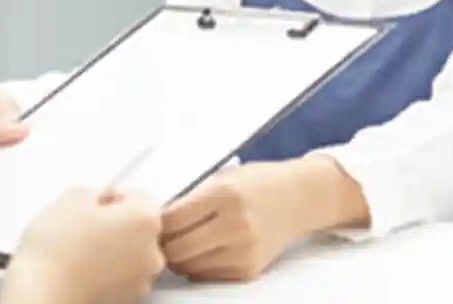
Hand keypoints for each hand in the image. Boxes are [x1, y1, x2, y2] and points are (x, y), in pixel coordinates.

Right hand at [0, 190, 164, 303]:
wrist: (43, 293)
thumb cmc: (57, 249)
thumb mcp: (70, 198)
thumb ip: (93, 193)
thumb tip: (94, 200)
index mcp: (146, 219)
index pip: (140, 196)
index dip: (115, 196)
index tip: (96, 203)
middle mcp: (152, 250)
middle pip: (140, 227)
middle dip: (117, 223)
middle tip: (86, 225)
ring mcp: (142, 279)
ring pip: (132, 253)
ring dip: (113, 248)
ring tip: (81, 249)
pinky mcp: (128, 299)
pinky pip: (123, 276)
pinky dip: (108, 270)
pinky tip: (84, 268)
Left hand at [160, 161, 315, 281]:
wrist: (299, 198)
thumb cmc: (258, 183)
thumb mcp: (223, 177)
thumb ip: (191, 197)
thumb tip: (153, 220)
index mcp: (224, 194)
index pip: (171, 220)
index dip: (156, 223)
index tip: (153, 220)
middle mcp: (235, 224)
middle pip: (176, 249)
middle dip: (163, 244)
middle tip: (162, 236)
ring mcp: (243, 250)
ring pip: (188, 267)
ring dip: (178, 258)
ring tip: (183, 242)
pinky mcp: (248, 269)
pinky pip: (206, 275)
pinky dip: (197, 265)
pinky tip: (204, 249)